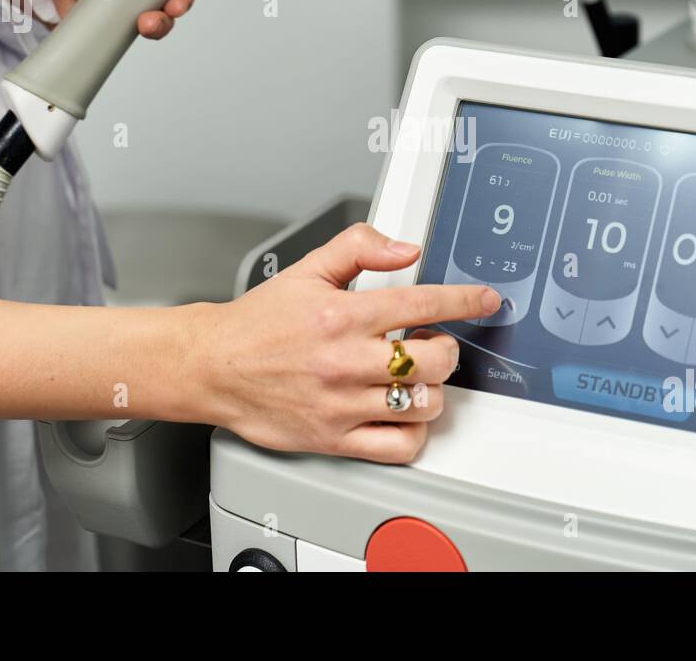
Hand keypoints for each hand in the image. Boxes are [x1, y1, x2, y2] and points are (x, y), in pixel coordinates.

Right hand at [188, 223, 499, 462]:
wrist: (212, 366)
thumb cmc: (258, 323)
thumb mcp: (307, 269)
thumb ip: (358, 248)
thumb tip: (405, 249)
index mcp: (342, 315)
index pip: (423, 305)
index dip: (464, 301)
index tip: (483, 300)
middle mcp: (345, 361)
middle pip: (433, 361)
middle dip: (445, 348)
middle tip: (430, 343)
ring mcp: (341, 404)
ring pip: (422, 404)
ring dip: (430, 388)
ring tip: (412, 377)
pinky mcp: (334, 439)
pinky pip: (398, 447)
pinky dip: (412, 432)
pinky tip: (401, 413)